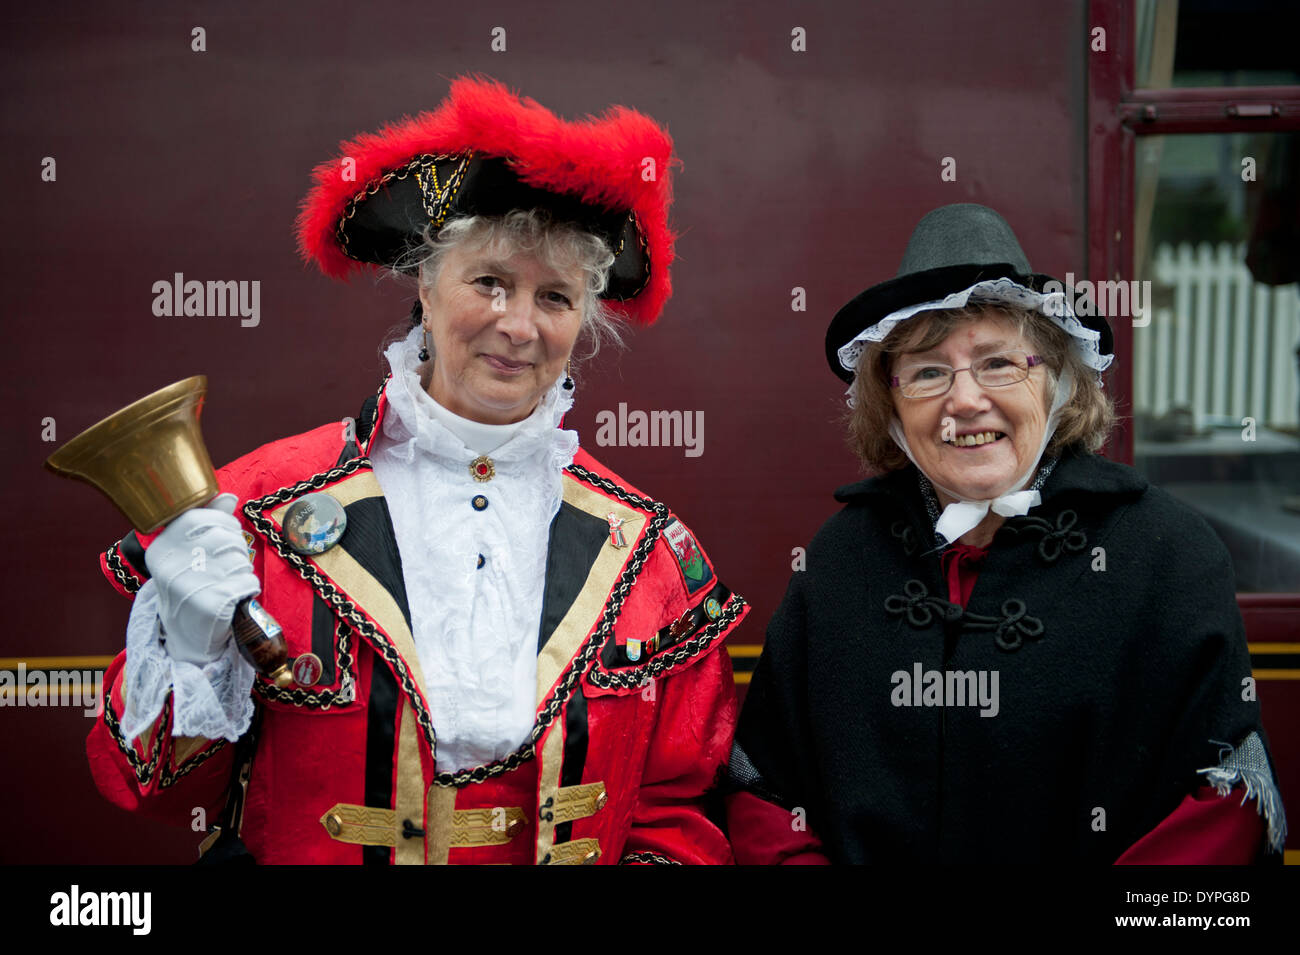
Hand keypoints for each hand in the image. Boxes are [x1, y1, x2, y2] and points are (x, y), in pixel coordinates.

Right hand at [143, 493, 260, 665]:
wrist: (187, 639)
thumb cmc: (193, 588)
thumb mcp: (190, 555)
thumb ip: (206, 523)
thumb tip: (227, 496)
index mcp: (161, 547)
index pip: (201, 517)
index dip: (223, 524)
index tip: (223, 538)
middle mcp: (169, 564)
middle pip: (224, 537)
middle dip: (236, 550)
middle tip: (227, 568)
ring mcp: (188, 585)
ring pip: (238, 560)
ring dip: (242, 571)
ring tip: (227, 584)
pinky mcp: (210, 604)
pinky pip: (246, 583)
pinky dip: (248, 589)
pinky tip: (234, 598)